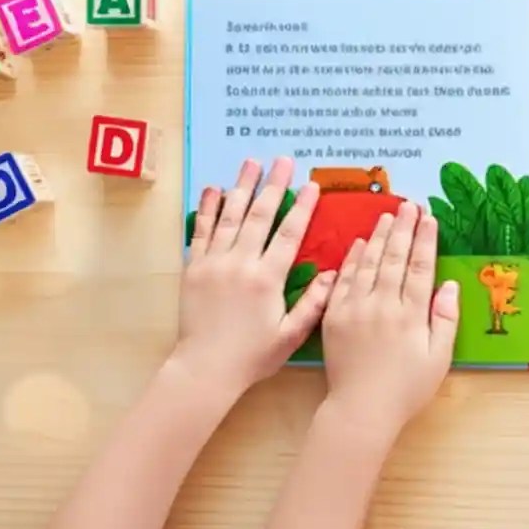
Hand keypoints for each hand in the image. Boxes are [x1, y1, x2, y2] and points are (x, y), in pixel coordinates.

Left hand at [174, 157, 335, 393]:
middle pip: (259, 215)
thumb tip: (335, 274)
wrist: (205, 369)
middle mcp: (241, 264)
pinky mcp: (193, 268)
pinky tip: (214, 189)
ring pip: (230, 216)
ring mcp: (214, 263)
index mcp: (268, 279)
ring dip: (241, 187)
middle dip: (273, 185)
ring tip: (251, 163)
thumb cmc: (253, 356)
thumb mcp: (291, 335)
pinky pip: (201, 232)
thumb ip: (313, 303)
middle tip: (283, 160)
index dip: (302, 207)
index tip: (312, 186)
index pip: (289, 234)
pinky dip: (208, 209)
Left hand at [319, 202, 459, 441]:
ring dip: (380, 237)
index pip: (420, 267)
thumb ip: (445, 320)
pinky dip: (352, 258)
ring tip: (388, 215)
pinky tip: (360, 243)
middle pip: (395, 258)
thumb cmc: (405, 390)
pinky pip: (343, 279)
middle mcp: (382, 306)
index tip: (430, 218)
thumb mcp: (438, 359)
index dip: (426, 240)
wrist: (360, 410)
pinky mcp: (334, 316)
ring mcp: (355, 309)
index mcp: (410, 315)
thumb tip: (448, 285)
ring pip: (369, 263)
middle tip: (410, 206)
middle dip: (405, 229)